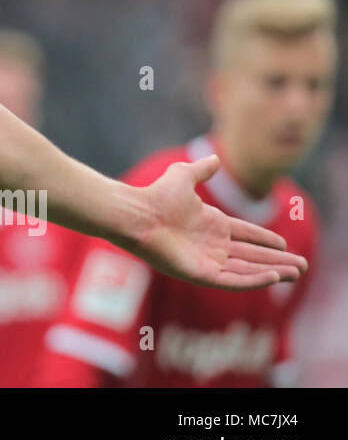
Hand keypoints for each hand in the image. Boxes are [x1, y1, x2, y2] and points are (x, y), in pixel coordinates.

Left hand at [128, 155, 306, 289]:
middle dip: (277, 261)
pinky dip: (254, 280)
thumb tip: (214, 158)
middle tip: (302, 266)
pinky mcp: (201, 275)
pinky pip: (233, 281)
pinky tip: (273, 276)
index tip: (283, 244)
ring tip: (295, 272)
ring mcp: (207, 261)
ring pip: (247, 270)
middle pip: (252, 256)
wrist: (138, 214)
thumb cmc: (155, 196)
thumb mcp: (183, 176)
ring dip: (272, 272)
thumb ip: (201, 170)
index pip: (245, 235)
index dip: (264, 240)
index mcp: (211, 224)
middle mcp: (211, 245)